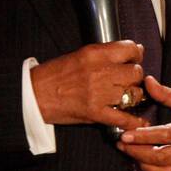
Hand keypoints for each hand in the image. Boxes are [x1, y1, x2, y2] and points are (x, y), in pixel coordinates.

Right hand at [30, 41, 148, 131]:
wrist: (33, 95)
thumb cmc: (55, 75)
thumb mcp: (80, 55)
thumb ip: (107, 53)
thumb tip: (136, 49)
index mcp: (94, 54)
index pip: (130, 49)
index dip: (136, 55)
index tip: (134, 60)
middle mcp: (99, 71)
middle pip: (136, 72)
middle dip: (134, 77)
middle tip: (127, 81)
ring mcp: (98, 93)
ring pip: (134, 93)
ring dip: (132, 96)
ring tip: (125, 97)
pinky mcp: (95, 112)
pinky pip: (123, 118)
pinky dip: (133, 121)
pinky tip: (138, 121)